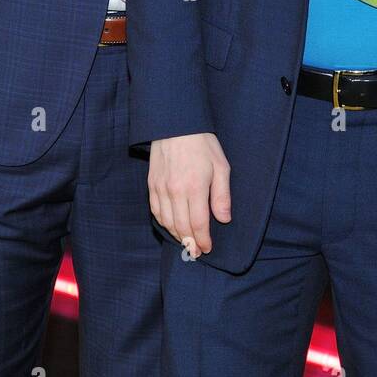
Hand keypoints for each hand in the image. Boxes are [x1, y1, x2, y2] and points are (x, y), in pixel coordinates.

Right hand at [148, 132, 230, 256]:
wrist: (176, 124)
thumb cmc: (202, 143)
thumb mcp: (221, 166)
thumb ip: (222, 195)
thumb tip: (224, 219)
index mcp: (195, 187)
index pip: (198, 223)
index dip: (203, 240)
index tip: (207, 248)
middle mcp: (175, 191)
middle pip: (181, 227)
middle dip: (190, 243)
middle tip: (196, 252)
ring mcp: (161, 188)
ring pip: (167, 222)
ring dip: (176, 235)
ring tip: (186, 242)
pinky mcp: (152, 184)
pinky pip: (155, 210)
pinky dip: (163, 223)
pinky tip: (171, 226)